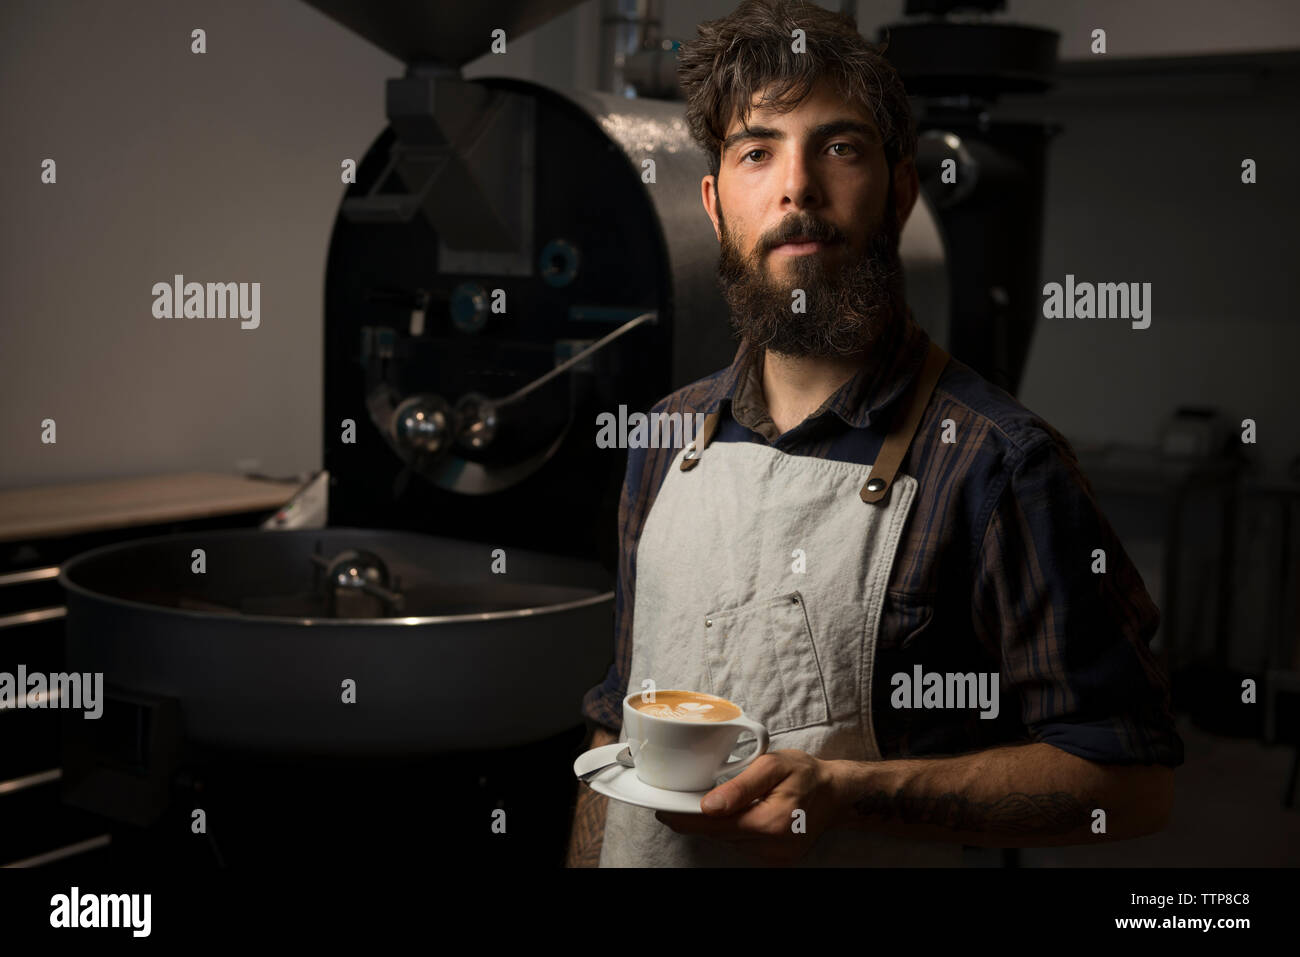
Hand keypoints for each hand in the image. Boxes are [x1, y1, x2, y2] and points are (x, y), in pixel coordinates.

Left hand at [654, 750, 841, 864]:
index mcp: (769, 823)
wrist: (836, 792)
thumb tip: (708, 806)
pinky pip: (742, 845)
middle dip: (697, 819)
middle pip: (718, 834)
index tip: (663, 810)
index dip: (686, 818)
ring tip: (709, 804)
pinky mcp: (776, 859)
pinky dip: (733, 830)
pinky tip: (734, 814)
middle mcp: (771, 847)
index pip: (714, 824)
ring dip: (716, 824)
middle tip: (677, 802)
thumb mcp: (773, 765)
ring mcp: (775, 857)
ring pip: (728, 841)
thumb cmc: (806, 773)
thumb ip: (740, 786)